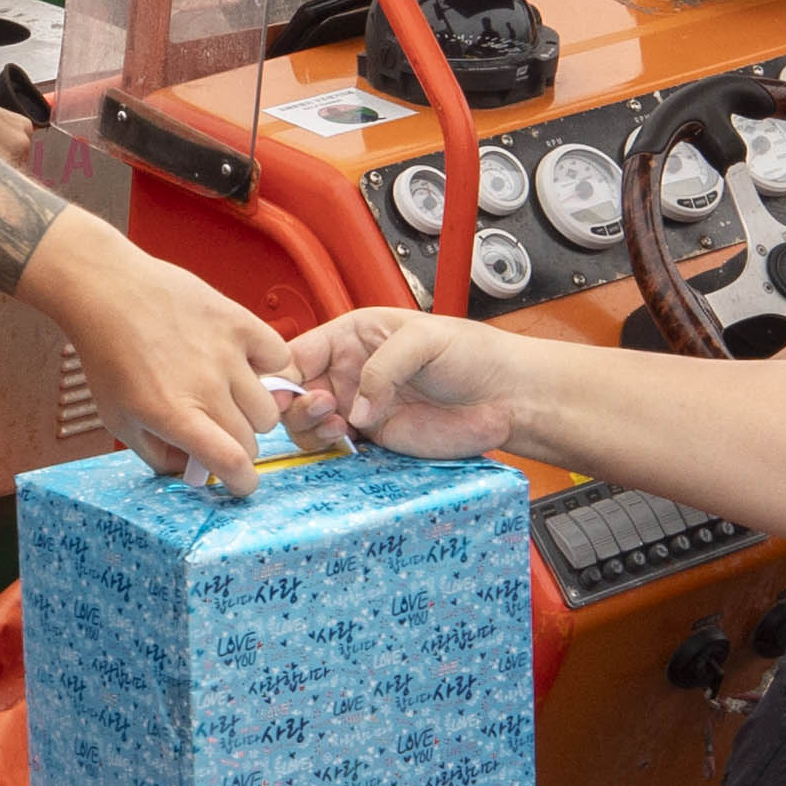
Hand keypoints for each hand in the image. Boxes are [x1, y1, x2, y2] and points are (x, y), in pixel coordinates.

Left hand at [26, 215, 293, 496]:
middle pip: (253, 441)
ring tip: (228, 395)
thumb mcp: (119, 420)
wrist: (107, 292)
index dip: (242, 483)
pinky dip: (269, 368)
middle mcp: (205, 387)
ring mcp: (226, 353)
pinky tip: (245, 364)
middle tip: (218, 429)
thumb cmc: (109, 358)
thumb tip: (195, 472)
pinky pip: (279, 359)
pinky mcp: (239, 321)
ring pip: (270, 407)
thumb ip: (158, 456)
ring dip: (253, 411)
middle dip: (238, 445)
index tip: (240, 483)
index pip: (233, 464)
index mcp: (173, 416)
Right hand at [281, 305, 545, 463]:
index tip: (282, 392)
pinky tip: (348, 441)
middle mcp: (349, 372)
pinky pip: (334, 448)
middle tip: (323, 407)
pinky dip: (329, 449)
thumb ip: (383, 369)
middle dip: (294, 404)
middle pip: (295, 393)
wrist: (504, 396)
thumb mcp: (423, 340)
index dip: (281, 374)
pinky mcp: (373, 439)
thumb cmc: (472, 354)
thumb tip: (355, 410)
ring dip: (310, 428)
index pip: (298, 353)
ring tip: (338, 424)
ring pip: (308, 424)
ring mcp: (359, 407)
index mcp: (352, 336)